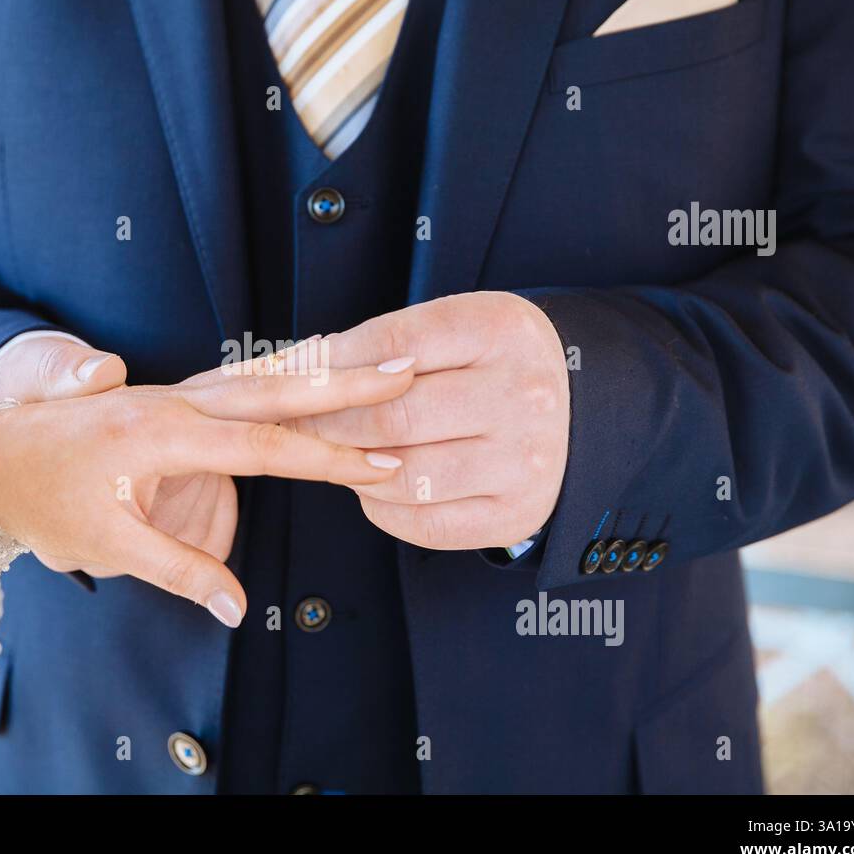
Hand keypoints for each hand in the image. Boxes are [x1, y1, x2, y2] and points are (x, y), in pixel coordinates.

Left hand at [0, 357, 415, 625]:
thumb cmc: (38, 498)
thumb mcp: (104, 545)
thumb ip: (178, 573)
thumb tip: (236, 609)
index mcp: (163, 433)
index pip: (266, 445)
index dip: (329, 458)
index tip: (383, 464)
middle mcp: (174, 401)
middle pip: (275, 389)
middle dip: (345, 382)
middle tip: (406, 369)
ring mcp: (170, 395)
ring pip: (258, 378)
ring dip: (319, 373)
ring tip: (376, 366)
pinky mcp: (166, 402)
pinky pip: (235, 386)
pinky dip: (280, 380)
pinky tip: (306, 381)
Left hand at [286, 293, 569, 549]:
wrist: (574, 408)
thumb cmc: (486, 363)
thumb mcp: (445, 330)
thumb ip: (370, 347)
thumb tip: (279, 371)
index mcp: (500, 330)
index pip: (389, 347)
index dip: (325, 368)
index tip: (282, 383)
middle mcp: (523, 393)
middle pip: (391, 417)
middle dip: (326, 425)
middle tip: (292, 427)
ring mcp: (527, 459)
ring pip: (402, 477)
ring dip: (352, 469)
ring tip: (336, 454)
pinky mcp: (518, 513)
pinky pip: (424, 524)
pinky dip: (383, 508)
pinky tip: (376, 486)